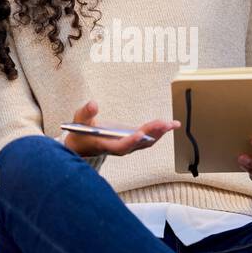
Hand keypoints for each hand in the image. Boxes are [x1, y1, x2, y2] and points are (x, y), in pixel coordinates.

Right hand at [62, 100, 177, 158]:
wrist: (83, 145)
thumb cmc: (81, 133)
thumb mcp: (79, 120)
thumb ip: (86, 113)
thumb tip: (93, 104)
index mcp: (106, 145)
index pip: (121, 147)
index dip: (130, 141)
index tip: (140, 134)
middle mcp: (119, 148)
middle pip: (139, 144)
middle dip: (152, 134)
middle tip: (165, 124)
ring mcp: (127, 146)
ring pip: (146, 142)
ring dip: (159, 133)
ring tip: (172, 124)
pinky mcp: (131, 141)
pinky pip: (147, 138)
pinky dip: (158, 132)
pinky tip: (168, 125)